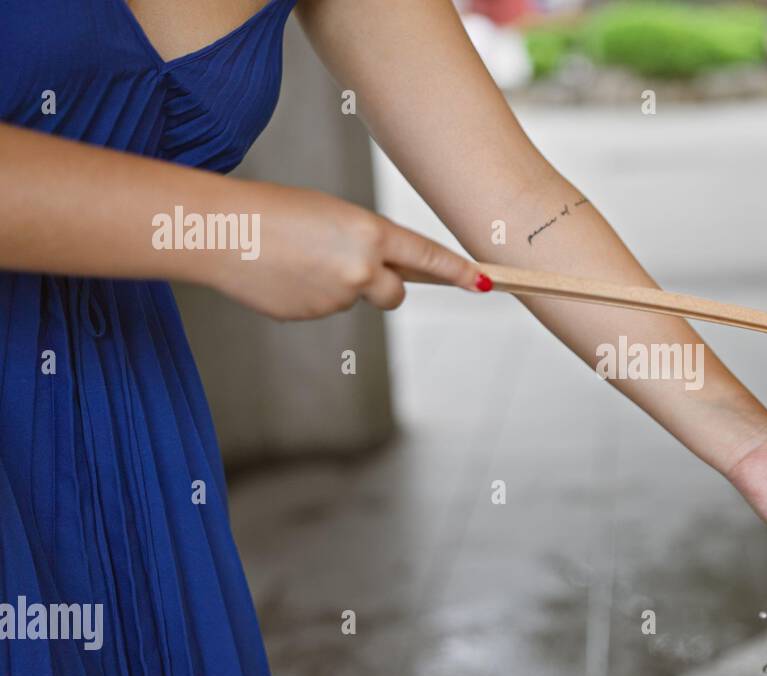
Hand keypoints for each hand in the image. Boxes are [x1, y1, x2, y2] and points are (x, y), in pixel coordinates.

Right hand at [191, 183, 485, 319]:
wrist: (223, 230)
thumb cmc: (275, 211)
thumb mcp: (334, 214)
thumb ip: (367, 242)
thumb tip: (383, 273)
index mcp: (370, 233)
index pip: (428, 257)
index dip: (459, 272)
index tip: (485, 283)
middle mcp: (361, 270)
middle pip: (396, 295)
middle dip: (388, 289)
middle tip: (361, 271)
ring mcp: (337, 298)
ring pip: (354, 298)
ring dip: (338, 285)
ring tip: (298, 258)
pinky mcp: (312, 316)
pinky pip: (324, 307)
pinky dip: (311, 295)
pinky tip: (283, 275)